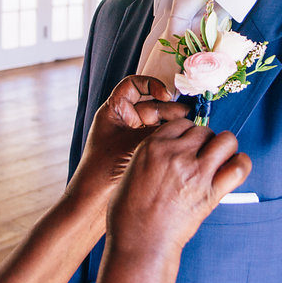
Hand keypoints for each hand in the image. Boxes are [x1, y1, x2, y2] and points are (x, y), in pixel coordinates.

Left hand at [67, 76, 189, 210]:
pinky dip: (170, 137)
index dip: (151, 84)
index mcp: (114, 110)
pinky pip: (159, 136)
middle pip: (151, 104)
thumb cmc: (103, 168)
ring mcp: (133, 134)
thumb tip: (184, 122)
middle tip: (186, 116)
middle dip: (169, 108)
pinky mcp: (142, 148)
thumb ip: (158, 132)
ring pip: (158, 121)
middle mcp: (124, 119)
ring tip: (188, 129)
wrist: (93, 198)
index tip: (165, 95)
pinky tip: (182, 140)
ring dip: (173, 123)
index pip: (133, 85)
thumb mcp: (132, 144)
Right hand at [107, 120, 251, 257]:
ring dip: (226, 149)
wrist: (139, 243)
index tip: (189, 146)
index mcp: (152, 146)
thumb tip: (172, 151)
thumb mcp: (132, 172)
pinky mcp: (210, 193)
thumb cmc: (129, 214)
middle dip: (206, 142)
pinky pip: (239, 167)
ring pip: (226, 141)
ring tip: (220, 161)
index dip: (188, 134)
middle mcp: (175, 154)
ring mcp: (195, 172)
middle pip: (205, 131)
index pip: (182, 124)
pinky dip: (241, 165)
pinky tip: (235, 170)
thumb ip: (154, 156)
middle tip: (203, 158)